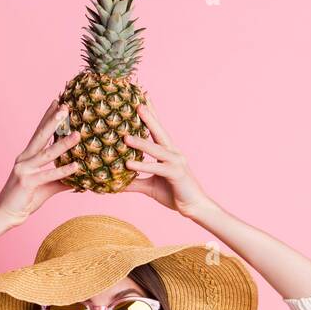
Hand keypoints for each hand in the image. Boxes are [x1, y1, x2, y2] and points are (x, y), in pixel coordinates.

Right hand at [0, 103, 83, 226]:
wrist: (6, 214)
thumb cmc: (25, 200)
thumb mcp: (47, 187)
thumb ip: (62, 180)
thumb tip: (81, 179)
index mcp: (27, 157)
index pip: (39, 133)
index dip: (48, 117)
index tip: (58, 102)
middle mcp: (24, 159)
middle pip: (41, 136)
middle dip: (53, 120)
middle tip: (66, 106)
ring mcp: (24, 169)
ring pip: (47, 154)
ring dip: (63, 144)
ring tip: (77, 134)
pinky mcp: (27, 182)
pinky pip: (48, 175)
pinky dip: (63, 171)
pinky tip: (76, 166)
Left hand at [120, 102, 216, 219]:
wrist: (194, 208)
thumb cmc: (174, 195)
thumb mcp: (150, 187)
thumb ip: (134, 183)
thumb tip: (116, 183)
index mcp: (168, 153)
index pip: (157, 132)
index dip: (151, 116)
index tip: (142, 100)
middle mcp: (173, 153)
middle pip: (159, 132)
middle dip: (149, 118)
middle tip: (138, 104)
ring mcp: (176, 162)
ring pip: (156, 149)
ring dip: (141, 143)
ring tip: (125, 136)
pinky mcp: (176, 174)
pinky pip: (157, 168)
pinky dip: (143, 166)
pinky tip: (129, 164)